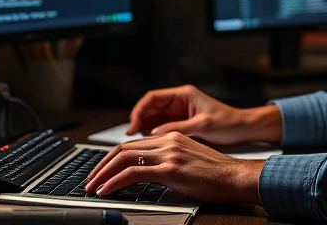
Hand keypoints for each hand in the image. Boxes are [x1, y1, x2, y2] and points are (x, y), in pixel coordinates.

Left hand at [85, 132, 264, 203]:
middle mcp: (168, 141)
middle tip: (90, 179)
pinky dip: (115, 181)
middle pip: (124, 148)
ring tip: (93, 187)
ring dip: (103, 173)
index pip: (133, 144)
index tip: (101, 169)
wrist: (236, 177)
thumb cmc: (216, 174)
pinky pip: (134, 173)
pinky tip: (107, 190)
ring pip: (124, 159)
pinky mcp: (171, 170)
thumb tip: (147, 170)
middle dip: (101, 165)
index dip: (112, 157)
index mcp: (171, 137)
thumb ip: (168, 159)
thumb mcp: (188, 159)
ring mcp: (169, 154)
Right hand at [128, 84, 281, 145]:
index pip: (153, 98)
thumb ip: (178, 128)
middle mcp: (179, 101)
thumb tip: (154, 133)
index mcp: (184, 95)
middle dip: (139, 121)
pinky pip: (162, 127)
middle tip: (131, 137)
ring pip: (154, 118)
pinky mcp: (182, 123)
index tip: (132, 125)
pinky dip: (154, 135)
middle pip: (150, 108)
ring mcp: (179, 112)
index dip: (139, 110)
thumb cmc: (228, 122)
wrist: (244, 128)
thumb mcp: (203, 125)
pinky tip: (151, 145)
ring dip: (145, 129)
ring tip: (139, 143)